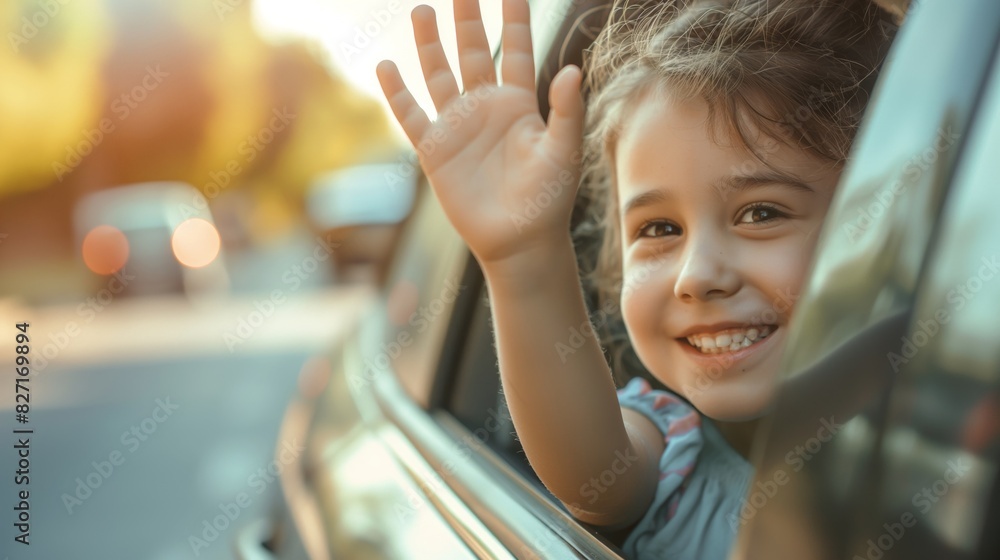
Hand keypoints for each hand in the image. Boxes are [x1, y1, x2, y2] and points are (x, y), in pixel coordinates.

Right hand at [377, 0, 584, 266]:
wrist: (519, 241)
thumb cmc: (548, 199)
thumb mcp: (563, 153)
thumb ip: (566, 112)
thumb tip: (572, 69)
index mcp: (519, 103)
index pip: (516, 48)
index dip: (513, 16)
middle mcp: (486, 107)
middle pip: (473, 51)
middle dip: (467, 18)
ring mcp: (458, 126)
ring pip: (439, 74)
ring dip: (429, 44)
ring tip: (422, 11)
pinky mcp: (435, 150)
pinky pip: (411, 115)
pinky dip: (397, 93)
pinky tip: (386, 67)